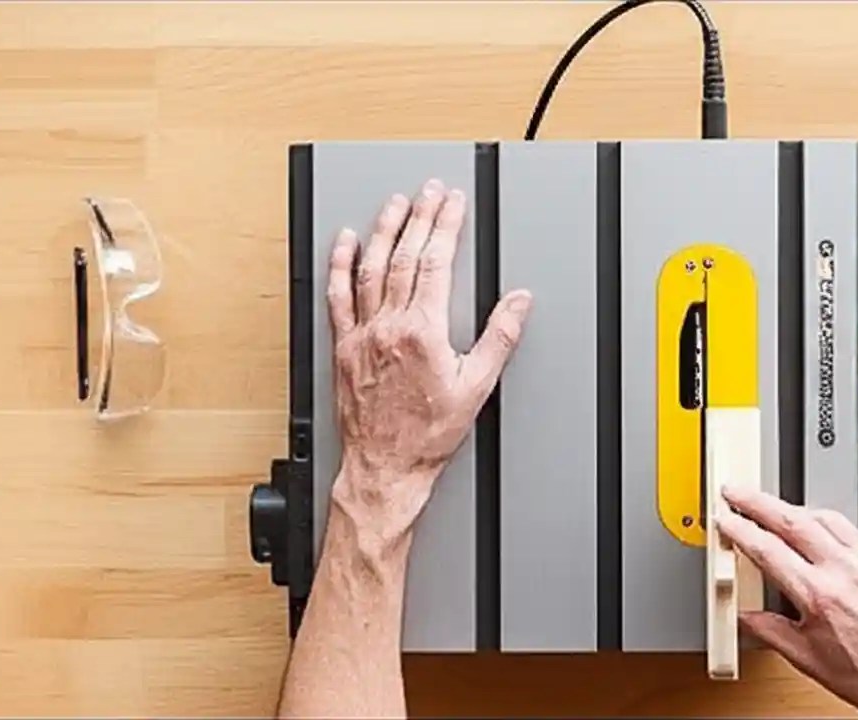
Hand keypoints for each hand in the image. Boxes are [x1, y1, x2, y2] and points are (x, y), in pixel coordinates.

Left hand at [326, 178, 532, 550]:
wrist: (385, 466)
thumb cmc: (427, 436)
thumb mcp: (477, 387)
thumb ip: (499, 338)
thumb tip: (518, 303)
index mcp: (423, 332)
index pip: (436, 263)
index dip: (445, 226)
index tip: (453, 204)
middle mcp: (389, 327)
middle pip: (405, 257)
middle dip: (420, 217)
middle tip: (430, 192)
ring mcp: (362, 334)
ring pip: (371, 268)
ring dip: (384, 231)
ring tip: (396, 204)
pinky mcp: (343, 346)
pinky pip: (339, 296)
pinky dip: (341, 265)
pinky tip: (346, 243)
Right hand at [717, 487, 857, 718]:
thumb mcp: (810, 661)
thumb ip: (772, 632)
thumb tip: (748, 617)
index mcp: (821, 597)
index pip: (768, 549)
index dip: (740, 529)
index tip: (726, 519)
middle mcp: (847, 572)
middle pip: (793, 519)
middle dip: (758, 501)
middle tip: (739, 491)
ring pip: (826, 517)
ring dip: (794, 507)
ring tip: (775, 506)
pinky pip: (853, 530)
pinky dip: (828, 523)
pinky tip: (819, 528)